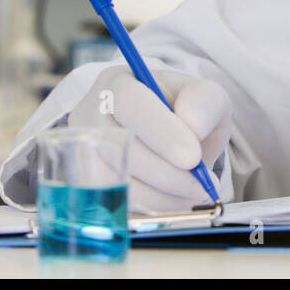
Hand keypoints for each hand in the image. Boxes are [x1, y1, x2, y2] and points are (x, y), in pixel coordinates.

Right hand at [68, 67, 230, 214]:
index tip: (192, 156)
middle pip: (118, 145)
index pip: (128, 101)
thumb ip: (205, 102)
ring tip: (195, 191)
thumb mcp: (206, 97)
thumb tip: (192, 126)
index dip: (160, 130)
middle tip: (201, 185)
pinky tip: (177, 199)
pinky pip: (114, 202)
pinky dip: (152, 206)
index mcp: (118, 83)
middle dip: (165, 171)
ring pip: (115, 180)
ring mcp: (83, 151)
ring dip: (161, 194)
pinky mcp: (87, 184)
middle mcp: (90, 114)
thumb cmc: (184, 112)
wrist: (171, 137)